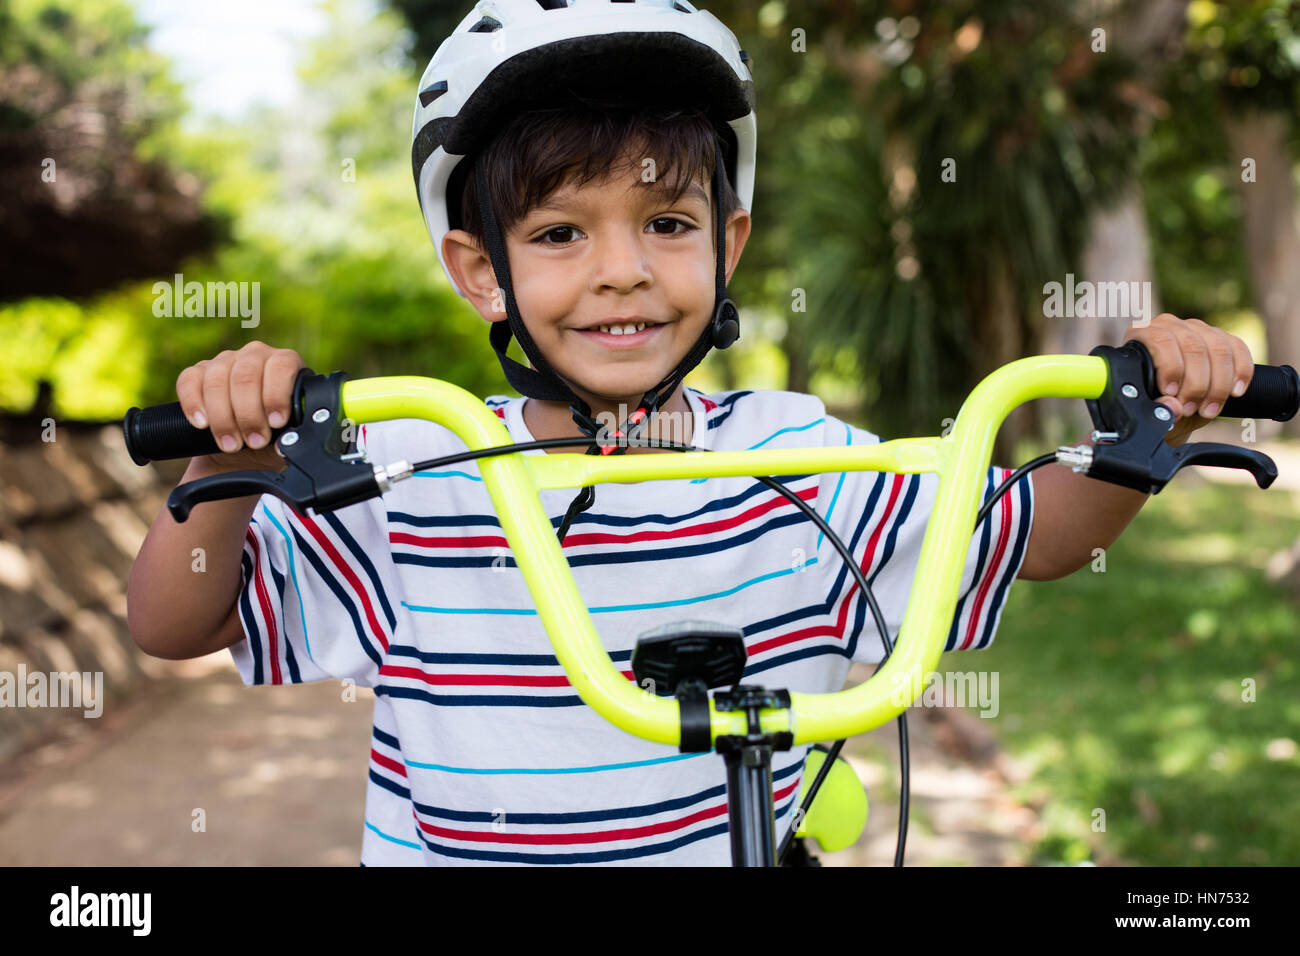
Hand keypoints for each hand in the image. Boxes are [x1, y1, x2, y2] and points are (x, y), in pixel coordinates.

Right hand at [175, 341, 304, 471]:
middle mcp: (255, 355)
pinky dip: (193, 403)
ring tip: (231, 445)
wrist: (245, 449)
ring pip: (217, 379)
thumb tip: (285, 444)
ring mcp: (225, 361)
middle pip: (246, 376)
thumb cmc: (274, 438)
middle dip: (249, 415)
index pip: (281, 366)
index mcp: (285, 364)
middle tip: (254, 442)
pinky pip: (189, 380)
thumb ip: (291, 435)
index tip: (276, 423)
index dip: (277, 395)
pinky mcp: (198, 372)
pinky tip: (202, 424)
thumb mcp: (288, 437)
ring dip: (223, 417)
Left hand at [1123, 314, 1253, 446]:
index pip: (1162, 341)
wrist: (1168, 402)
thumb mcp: (1148, 406)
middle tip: (1190, 409)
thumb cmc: (1152, 400)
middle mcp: (1172, 325)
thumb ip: (1157, 407)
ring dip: (1218, 385)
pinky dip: (1241, 372)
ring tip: (1209, 410)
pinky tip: (1236, 392)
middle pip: (1194, 347)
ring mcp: (1199, 329)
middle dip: (1196, 384)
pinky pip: (1238, 349)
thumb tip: (1173, 407)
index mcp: (1145, 334)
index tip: (1172, 393)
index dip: (1171, 368)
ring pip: (1219, 349)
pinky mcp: (1223, 337)